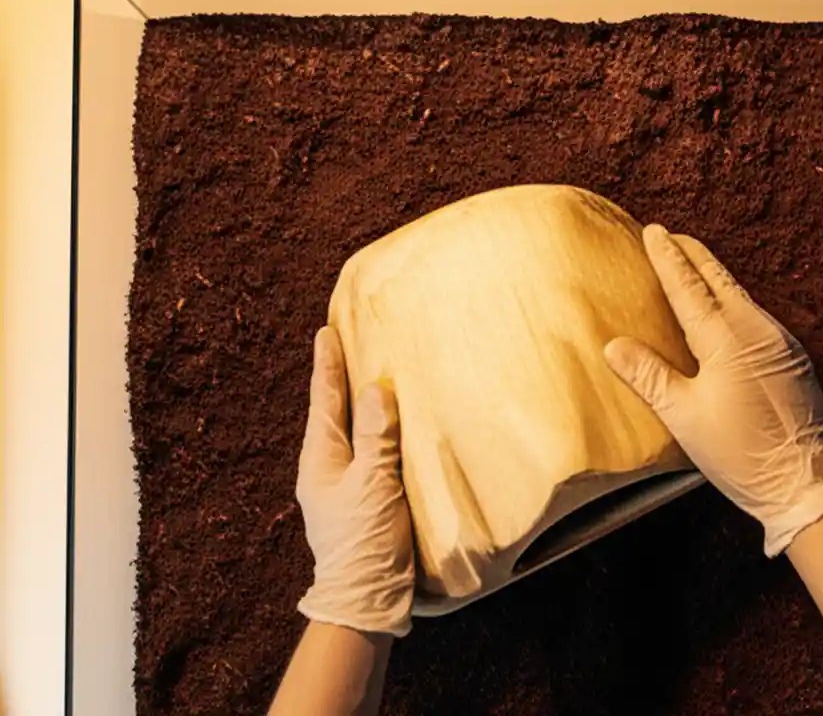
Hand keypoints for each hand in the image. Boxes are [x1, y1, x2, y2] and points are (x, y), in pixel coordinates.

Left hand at [296, 327, 414, 635]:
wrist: (367, 600)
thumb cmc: (366, 541)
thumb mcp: (373, 484)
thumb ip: (377, 437)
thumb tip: (377, 389)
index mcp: (320, 460)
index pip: (326, 402)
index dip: (328, 366)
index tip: (326, 332)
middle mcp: (326, 471)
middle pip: (334, 415)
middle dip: (341, 382)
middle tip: (346, 346)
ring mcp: (342, 489)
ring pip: (351, 436)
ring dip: (359, 408)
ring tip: (369, 381)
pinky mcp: (362, 505)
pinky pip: (369, 456)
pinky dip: (378, 436)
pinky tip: (392, 433)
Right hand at [605, 225, 822, 555]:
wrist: (802, 480)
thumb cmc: (738, 451)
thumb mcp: (683, 416)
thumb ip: (649, 376)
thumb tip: (614, 345)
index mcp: (724, 337)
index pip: (688, 286)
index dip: (667, 258)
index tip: (653, 231)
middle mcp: (755, 329)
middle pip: (719, 279)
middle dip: (693, 255)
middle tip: (670, 237)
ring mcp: (779, 341)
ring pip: (740, 294)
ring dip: (713, 276)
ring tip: (692, 266)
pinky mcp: (792, 357)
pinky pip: (756, 315)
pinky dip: (733, 301)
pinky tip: (725, 310)